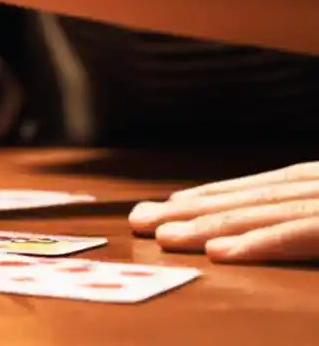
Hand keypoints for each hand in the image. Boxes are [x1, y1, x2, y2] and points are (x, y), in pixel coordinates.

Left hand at [130, 163, 318, 262]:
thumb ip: (310, 213)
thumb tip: (281, 215)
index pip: (260, 188)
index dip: (212, 195)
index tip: (170, 202)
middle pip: (247, 200)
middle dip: (190, 211)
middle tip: (139, 219)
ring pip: (259, 215)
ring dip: (206, 226)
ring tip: (161, 235)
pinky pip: (299, 234)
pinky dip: (257, 243)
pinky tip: (218, 252)